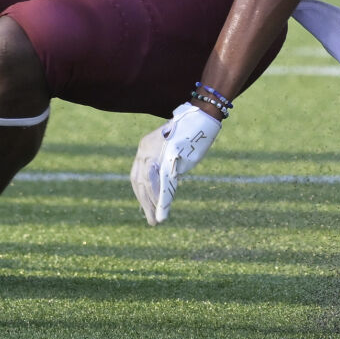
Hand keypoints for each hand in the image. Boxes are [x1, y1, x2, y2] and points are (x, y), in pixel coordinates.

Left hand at [130, 101, 220, 224]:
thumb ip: (167, 169)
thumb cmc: (192, 134)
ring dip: (151, 203)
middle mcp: (144, 149)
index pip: (138, 176)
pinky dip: (160, 196)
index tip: (146, 209)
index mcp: (145, 147)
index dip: (142, 195)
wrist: (201, 117)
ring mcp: (152, 150)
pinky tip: (162, 209)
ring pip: (147, 182)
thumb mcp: (175, 153)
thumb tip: (165, 189)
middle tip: (152, 221)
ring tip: (156, 220)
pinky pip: (159, 179)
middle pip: (139, 181)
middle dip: (145, 203)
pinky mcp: (164, 154)